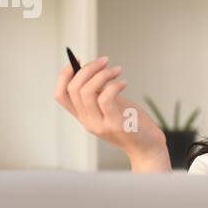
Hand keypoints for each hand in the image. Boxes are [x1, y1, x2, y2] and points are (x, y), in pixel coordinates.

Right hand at [53, 56, 167, 168]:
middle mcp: (87, 121)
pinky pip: (106, 98)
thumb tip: (93, 68)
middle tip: (104, 61)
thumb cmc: (131, 123)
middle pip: (73, 88)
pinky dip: (114, 85)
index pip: (60, 95)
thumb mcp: (111, 106)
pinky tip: (124, 82)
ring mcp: (99, 124)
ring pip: (87, 91)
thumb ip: (99, 93)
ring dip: (102, 74)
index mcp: (83, 116)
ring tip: (117, 70)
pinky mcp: (115, 124)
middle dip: (88, 68)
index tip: (78, 61)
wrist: (147, 147)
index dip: (64, 75)